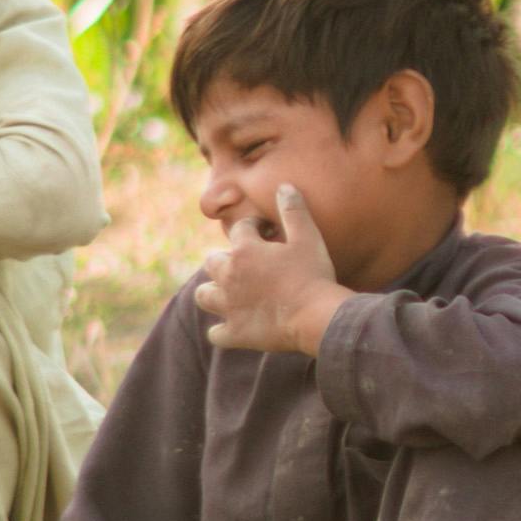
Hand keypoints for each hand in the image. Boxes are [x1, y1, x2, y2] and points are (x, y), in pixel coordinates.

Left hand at [195, 184, 347, 356]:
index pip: (240, 230)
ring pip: (204, 296)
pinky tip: (234, 327)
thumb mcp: (308, 236)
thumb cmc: (313, 274)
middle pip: (212, 262)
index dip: (254, 229)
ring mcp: (229, 307)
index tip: (268, 234)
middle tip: (247, 264)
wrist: (316, 316)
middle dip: (225, 259)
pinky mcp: (235, 333)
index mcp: (244, 250)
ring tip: (230, 292)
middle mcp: (229, 277)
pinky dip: (222, 330)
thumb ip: (294, 210)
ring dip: (213, 291)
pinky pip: (216, 334)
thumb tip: (284, 186)